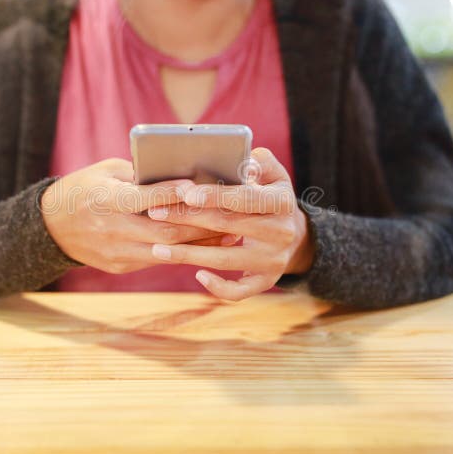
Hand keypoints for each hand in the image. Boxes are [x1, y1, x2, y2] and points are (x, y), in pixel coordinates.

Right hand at [40, 158, 233, 273]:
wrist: (52, 227)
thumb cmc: (84, 188)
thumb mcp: (107, 172)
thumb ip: (140, 176)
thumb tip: (181, 176)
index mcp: (105, 200)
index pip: (144, 198)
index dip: (173, 194)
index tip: (200, 187)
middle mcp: (112, 230)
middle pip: (164, 232)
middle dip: (200, 225)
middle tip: (231, 215)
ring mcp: (117, 252)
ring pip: (166, 252)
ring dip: (200, 243)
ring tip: (230, 232)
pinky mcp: (121, 266)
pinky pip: (158, 260)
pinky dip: (184, 252)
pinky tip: (207, 245)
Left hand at [147, 147, 313, 300]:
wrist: (296, 236)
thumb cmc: (270, 196)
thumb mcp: (273, 174)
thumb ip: (258, 162)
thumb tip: (242, 164)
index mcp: (282, 202)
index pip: (245, 198)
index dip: (215, 196)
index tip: (185, 193)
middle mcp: (280, 232)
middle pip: (227, 226)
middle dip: (188, 219)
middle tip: (155, 213)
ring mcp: (273, 260)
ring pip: (226, 259)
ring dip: (189, 254)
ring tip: (157, 248)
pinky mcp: (266, 281)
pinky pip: (240, 291)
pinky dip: (219, 286)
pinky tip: (197, 275)